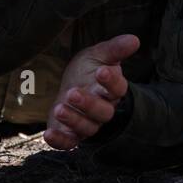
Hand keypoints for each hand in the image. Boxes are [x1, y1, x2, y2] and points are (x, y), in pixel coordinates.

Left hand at [44, 35, 139, 149]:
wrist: (70, 86)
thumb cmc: (87, 71)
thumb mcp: (98, 54)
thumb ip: (115, 49)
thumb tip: (134, 39)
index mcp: (111, 90)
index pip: (118, 88)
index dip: (111, 82)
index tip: (102, 71)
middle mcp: (102, 109)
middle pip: (103, 112)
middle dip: (88, 104)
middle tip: (73, 93)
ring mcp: (87, 123)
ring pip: (87, 127)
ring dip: (73, 120)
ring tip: (59, 108)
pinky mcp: (71, 134)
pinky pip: (69, 143)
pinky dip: (60, 141)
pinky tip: (48, 133)